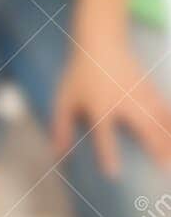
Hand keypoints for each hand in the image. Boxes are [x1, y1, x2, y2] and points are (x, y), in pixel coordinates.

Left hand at [51, 32, 170, 175]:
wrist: (101, 43)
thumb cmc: (80, 74)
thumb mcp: (65, 97)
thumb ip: (61, 126)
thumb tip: (56, 154)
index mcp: (99, 106)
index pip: (102, 133)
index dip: (107, 152)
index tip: (113, 173)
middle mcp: (122, 102)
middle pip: (142, 127)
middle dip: (155, 148)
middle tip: (166, 170)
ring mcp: (139, 95)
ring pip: (159, 120)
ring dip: (168, 140)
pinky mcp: (150, 90)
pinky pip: (166, 109)